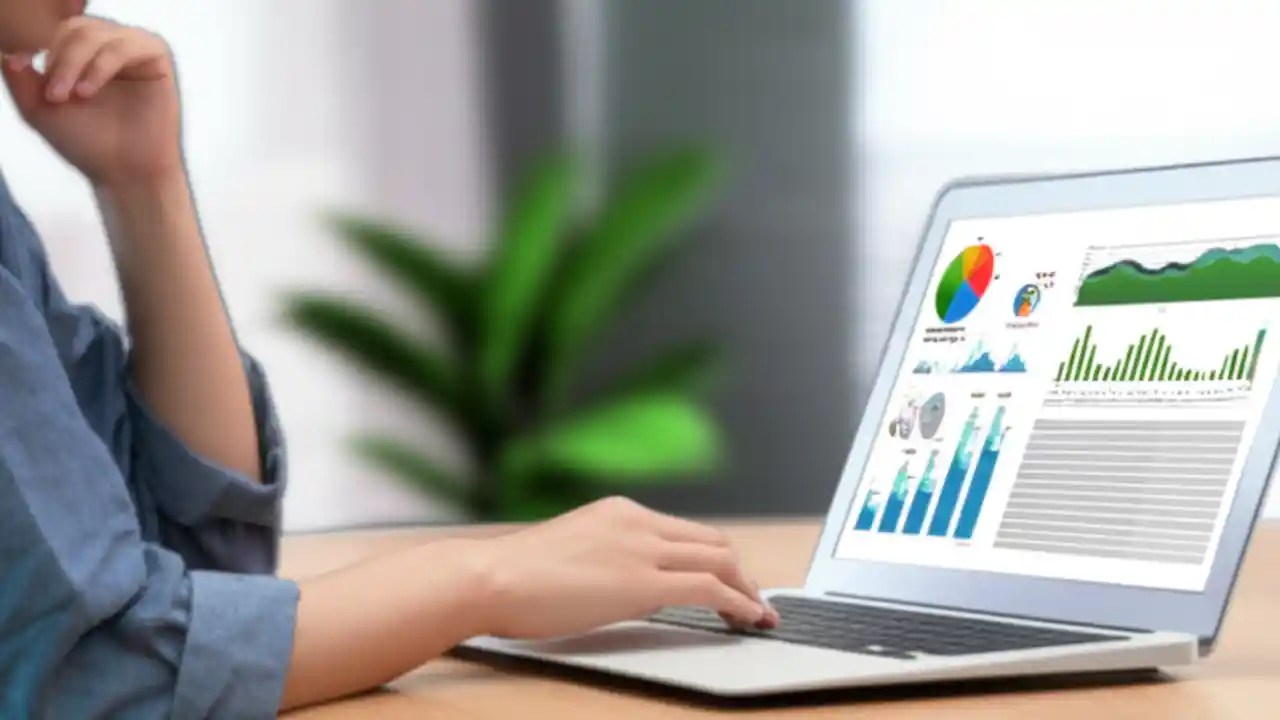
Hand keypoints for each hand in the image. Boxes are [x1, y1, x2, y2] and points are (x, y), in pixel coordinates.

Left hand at [1, 17, 180, 186]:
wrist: (125, 171)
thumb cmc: (87, 142)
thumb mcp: (39, 107)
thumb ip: (20, 77)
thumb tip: (9, 52)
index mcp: (86, 52)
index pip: (58, 30)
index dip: (38, 46)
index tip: (24, 69)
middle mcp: (111, 46)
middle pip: (75, 27)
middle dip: (57, 59)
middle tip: (52, 94)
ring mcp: (134, 49)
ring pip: (95, 34)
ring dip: (74, 63)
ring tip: (67, 97)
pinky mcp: (156, 57)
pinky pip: (124, 45)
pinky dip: (100, 66)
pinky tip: (88, 92)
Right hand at [472, 497, 779, 639]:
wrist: (490, 577)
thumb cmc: (513, 577)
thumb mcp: (570, 554)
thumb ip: (607, 561)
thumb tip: (630, 588)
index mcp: (618, 512)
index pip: (684, 531)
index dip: (716, 556)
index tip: (727, 579)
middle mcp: (637, 521)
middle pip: (713, 541)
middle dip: (740, 572)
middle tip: (752, 600)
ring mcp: (642, 548)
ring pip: (720, 559)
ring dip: (746, 588)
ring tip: (757, 614)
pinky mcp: (644, 581)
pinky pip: (709, 587)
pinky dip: (738, 603)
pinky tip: (748, 619)